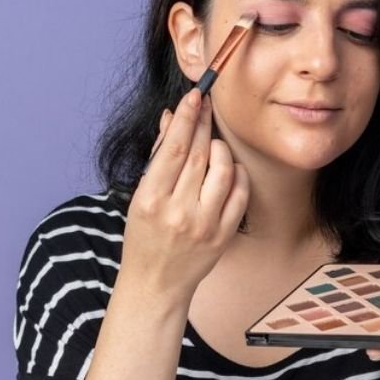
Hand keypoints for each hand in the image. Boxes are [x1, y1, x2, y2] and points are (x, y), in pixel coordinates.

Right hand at [122, 88, 249, 300]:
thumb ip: (158, 157)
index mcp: (151, 200)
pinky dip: (235, 173)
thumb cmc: (143, 237)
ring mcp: (205, 225)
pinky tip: (227, 168)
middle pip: (200, 154)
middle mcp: (179, 212)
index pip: (175, 148)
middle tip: (206, 103)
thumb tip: (172, 118)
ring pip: (223, 169)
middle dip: (204, 123)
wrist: (155, 283)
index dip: (187, 117)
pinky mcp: (224, 235)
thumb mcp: (140, 196)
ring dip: (220, 148)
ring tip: (212, 143)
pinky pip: (239, 193)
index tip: (194, 96)